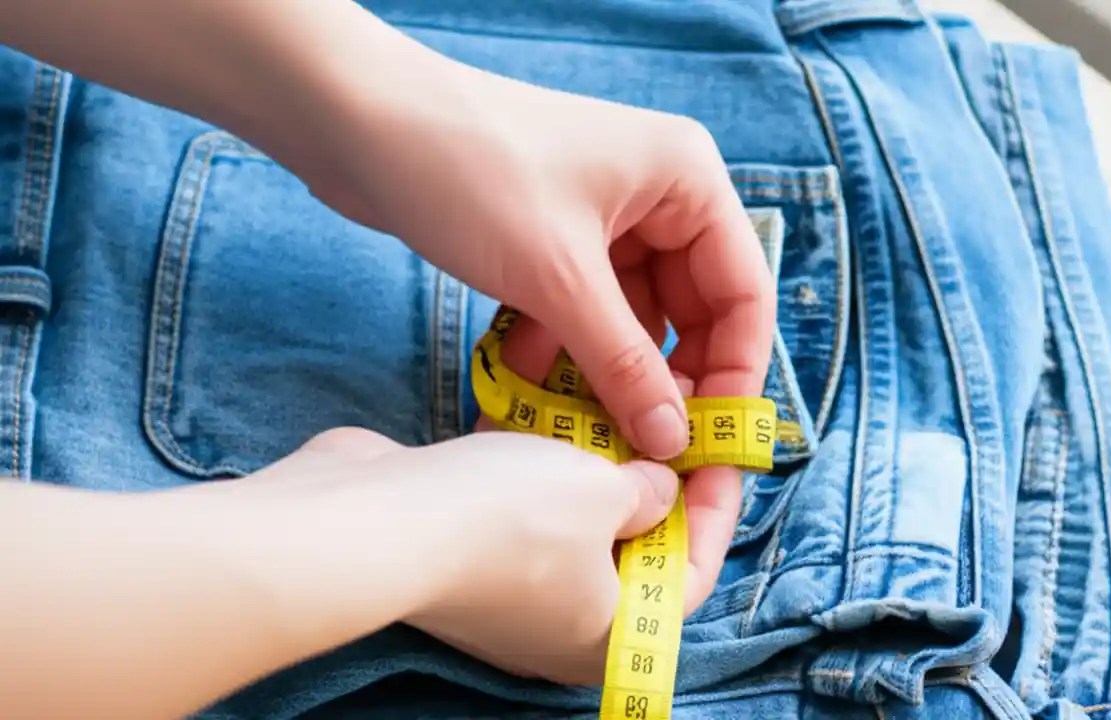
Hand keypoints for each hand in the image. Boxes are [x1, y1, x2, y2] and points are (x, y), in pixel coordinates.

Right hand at [256, 426, 680, 685]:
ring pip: (573, 525)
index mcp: (611, 637)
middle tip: (662, 418)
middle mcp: (562, 629)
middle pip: (631, 550)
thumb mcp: (602, 491)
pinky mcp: (463, 558)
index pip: (689, 575)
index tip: (715, 446)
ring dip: (591, 465)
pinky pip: (521, 511)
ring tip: (610, 403)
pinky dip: (538, 468)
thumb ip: (647, 489)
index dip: (711, 506)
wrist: (374, 521)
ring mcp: (508, 597)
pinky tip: (546, 414)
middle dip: (648, 479)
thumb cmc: (509, 518)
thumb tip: (659, 487)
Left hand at [298, 35, 774, 613]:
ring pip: (630, 320)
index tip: (711, 444)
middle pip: (690, 313)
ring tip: (575, 430)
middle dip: (663, 383)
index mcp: (686, 181)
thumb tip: (673, 442)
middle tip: (643, 451)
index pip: (743, 292)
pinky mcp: (554, 238)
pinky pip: (581, 311)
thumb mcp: (558, 278)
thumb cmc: (469, 169)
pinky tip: (525, 389)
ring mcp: (604, 217)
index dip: (734, 373)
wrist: (355, 120)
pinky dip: (560, 351)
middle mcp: (657, 196)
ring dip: (603, 374)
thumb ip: (624, 365)